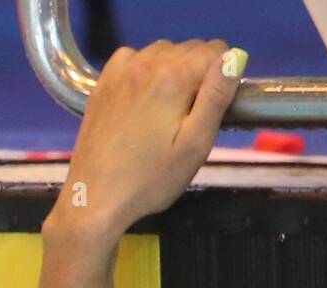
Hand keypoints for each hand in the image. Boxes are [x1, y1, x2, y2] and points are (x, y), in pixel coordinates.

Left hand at [47, 40, 246, 241]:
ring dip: (172, 70)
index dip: (221, 76)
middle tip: (187, 116)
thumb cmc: (149, 180)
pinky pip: (132, 57)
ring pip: (162, 51)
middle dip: (197, 74)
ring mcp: (119, 72)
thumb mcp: (195, 145)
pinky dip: (143, 69)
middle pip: (189, 49)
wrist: (93, 199)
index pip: (216, 51)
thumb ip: (217, 97)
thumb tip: (234, 57)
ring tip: (165, 110)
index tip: (210, 107)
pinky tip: (141, 97)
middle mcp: (144, 64)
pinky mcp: (102, 84)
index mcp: (172, 78)